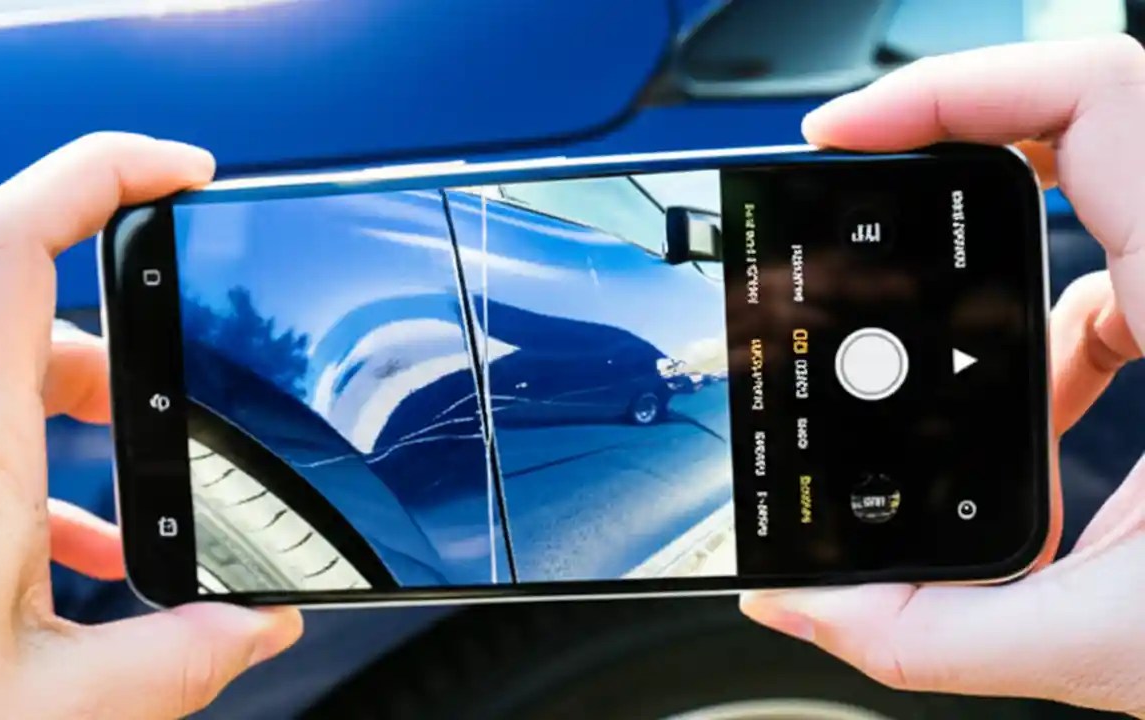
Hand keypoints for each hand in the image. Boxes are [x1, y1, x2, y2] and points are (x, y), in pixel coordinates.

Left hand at [0, 133, 301, 718]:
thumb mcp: (52, 713)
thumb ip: (178, 660)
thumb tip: (257, 624)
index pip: (14, 245)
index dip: (103, 172)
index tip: (182, 174)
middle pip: (17, 318)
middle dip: (111, 363)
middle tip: (163, 432)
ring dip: (49, 418)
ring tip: (102, 514)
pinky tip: (45, 546)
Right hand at [741, 36, 1144, 714]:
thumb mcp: (1114, 645)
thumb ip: (932, 634)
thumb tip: (805, 602)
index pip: (1096, 103)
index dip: (954, 88)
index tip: (845, 133)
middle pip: (1072, 137)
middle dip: (943, 173)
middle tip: (853, 225)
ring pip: (1093, 214)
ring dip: (996, 278)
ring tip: (938, 358)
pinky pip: (1115, 282)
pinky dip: (1051, 332)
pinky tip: (1035, 405)